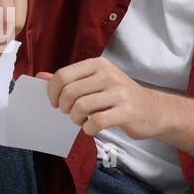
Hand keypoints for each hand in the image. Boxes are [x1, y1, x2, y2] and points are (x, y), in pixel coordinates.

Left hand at [38, 57, 168, 138]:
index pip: (62, 75)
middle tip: (70, 113)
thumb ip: (69, 79)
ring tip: (82, 120)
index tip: (55, 103)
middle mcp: (108, 75)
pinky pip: (96, 122)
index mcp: (98, 64)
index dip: (52, 93)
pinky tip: (92, 128)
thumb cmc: (119, 97)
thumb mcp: (95, 81)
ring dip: (76, 119)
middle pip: (69, 92)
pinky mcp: (126, 111)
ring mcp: (119, 92)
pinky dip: (89, 129)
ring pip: (81, 107)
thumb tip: (40, 77)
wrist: (153, 110)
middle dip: (64, 108)